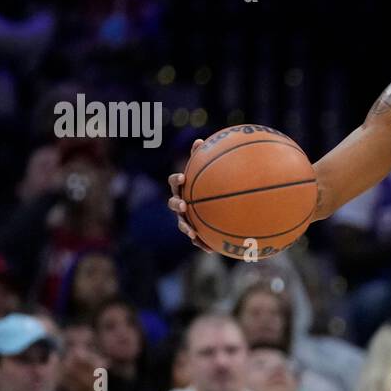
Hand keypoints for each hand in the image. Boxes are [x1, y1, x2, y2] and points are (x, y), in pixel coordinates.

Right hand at [167, 139, 215, 253]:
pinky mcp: (195, 232)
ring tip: (192, 232)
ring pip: (182, 224)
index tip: (183, 178)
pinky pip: (197, 239)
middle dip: (176, 205)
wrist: (217, 208)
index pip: (175, 182)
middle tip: (183, 205)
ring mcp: (186, 218)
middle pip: (173, 204)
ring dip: (186, 228)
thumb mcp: (210, 173)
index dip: (176, 180)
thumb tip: (201, 140)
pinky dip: (202, 244)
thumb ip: (204, 159)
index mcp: (184, 188)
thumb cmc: (211, 186)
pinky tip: (211, 250)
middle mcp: (181, 203)